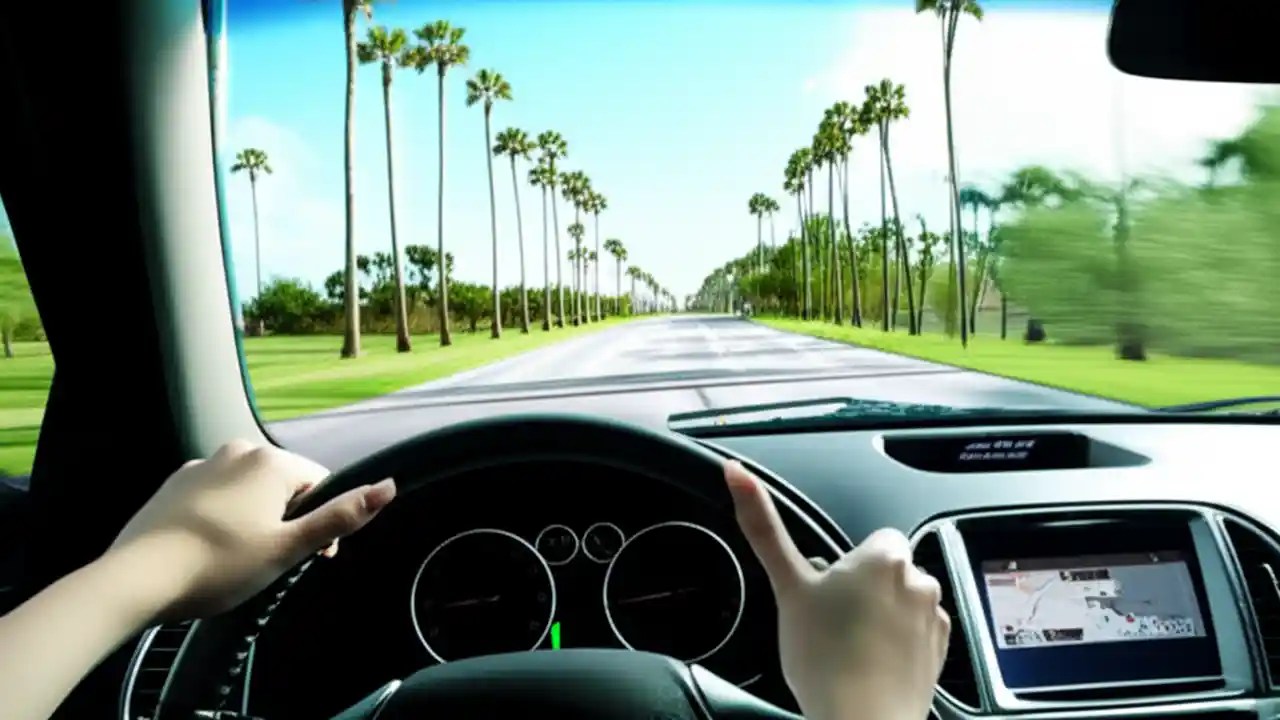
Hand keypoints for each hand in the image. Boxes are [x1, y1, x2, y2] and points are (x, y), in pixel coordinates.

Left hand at [107, 440, 395, 622]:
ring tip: (239, 559)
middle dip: (288, 519)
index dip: (323, 523)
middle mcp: (239, 450)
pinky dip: (223, 517)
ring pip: (250, 489)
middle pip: (285, 485)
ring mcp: (202, 464)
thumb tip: (389, 486)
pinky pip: (217, 495)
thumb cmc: (220, 566)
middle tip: (273, 563)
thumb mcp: (288, 548)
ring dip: (256, 517)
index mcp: (272, 463)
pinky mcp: (175, 483)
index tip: (310, 560)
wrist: (137, 578)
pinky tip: (209, 548)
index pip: (320, 484)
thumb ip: (340, 517)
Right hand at [724, 461, 947, 719]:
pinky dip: (898, 645)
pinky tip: (872, 664)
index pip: (871, 541)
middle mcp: (919, 580)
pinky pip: (917, 635)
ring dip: (883, 616)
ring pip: (901, 603)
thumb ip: (763, 527)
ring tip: (852, 648)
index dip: (847, 566)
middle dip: (865, 590)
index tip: (829, 593)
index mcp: (884, 556)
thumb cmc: (824, 658)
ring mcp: (934, 618)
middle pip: (886, 571)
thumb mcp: (786, 587)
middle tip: (833, 622)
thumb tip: (736, 471)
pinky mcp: (940, 652)